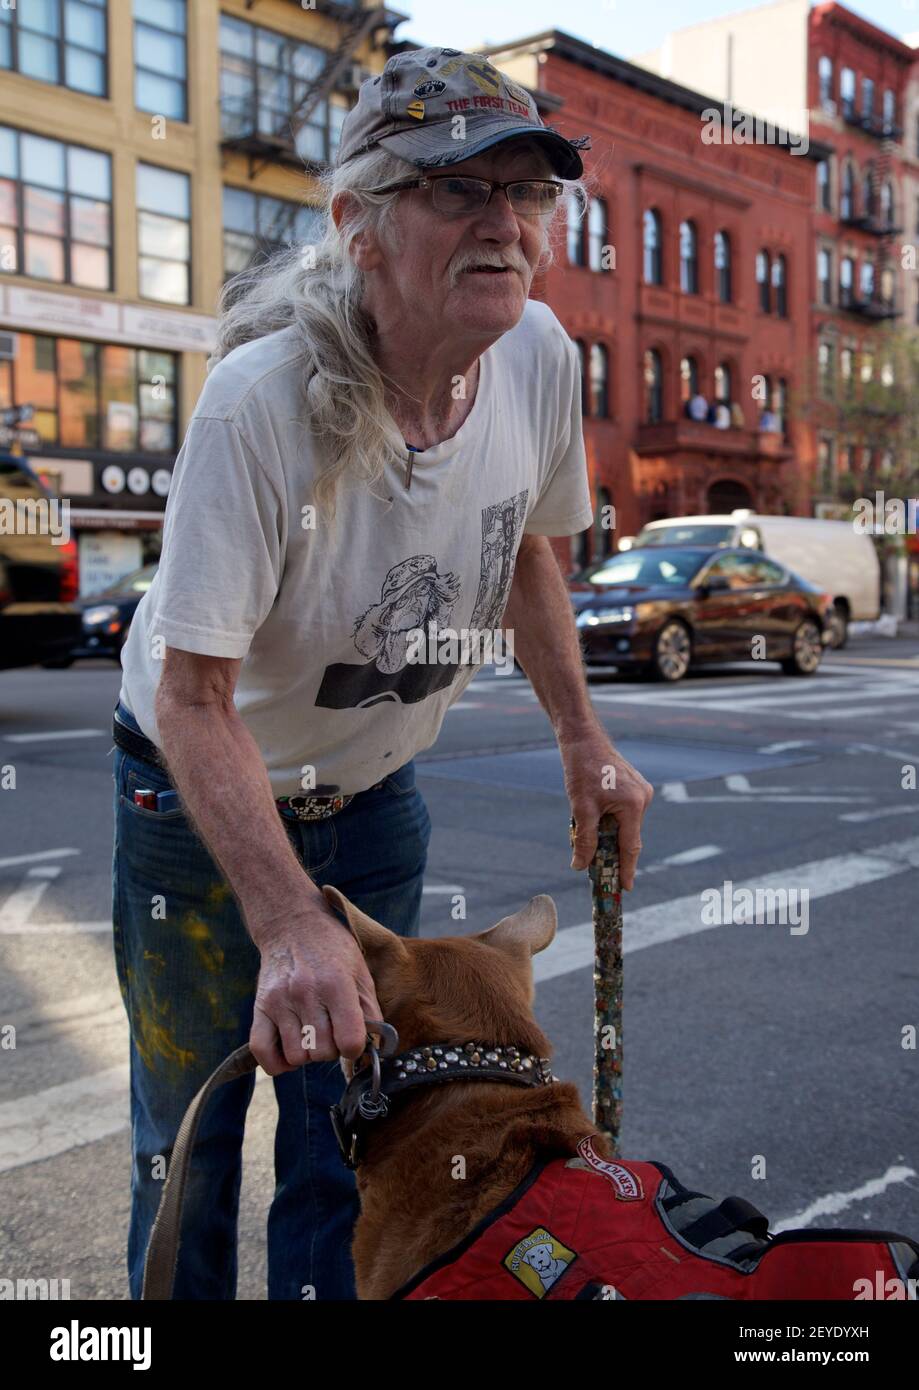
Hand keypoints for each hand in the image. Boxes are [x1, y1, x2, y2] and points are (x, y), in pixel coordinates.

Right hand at [248, 899, 381, 1074]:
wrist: (292, 924)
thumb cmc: (332, 948)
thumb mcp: (360, 971)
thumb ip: (370, 1010)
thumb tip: (374, 1046)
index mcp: (336, 984)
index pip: (349, 1041)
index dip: (355, 1047)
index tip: (352, 1039)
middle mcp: (306, 993)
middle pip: (322, 1052)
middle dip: (331, 1049)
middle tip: (331, 1031)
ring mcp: (279, 1001)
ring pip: (296, 1057)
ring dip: (307, 1053)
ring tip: (311, 1033)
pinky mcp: (259, 1007)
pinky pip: (262, 1051)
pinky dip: (277, 1062)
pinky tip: (290, 1049)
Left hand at [560, 725, 653, 888]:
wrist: (583, 739)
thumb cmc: (582, 770)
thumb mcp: (581, 808)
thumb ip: (584, 839)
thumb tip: (580, 866)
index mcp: (634, 805)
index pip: (630, 846)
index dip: (627, 869)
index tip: (625, 888)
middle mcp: (643, 799)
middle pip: (627, 836)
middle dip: (611, 851)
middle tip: (597, 869)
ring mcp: (640, 792)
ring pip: (623, 825)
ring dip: (606, 834)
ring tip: (584, 830)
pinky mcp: (634, 787)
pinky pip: (623, 813)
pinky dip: (609, 821)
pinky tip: (591, 815)